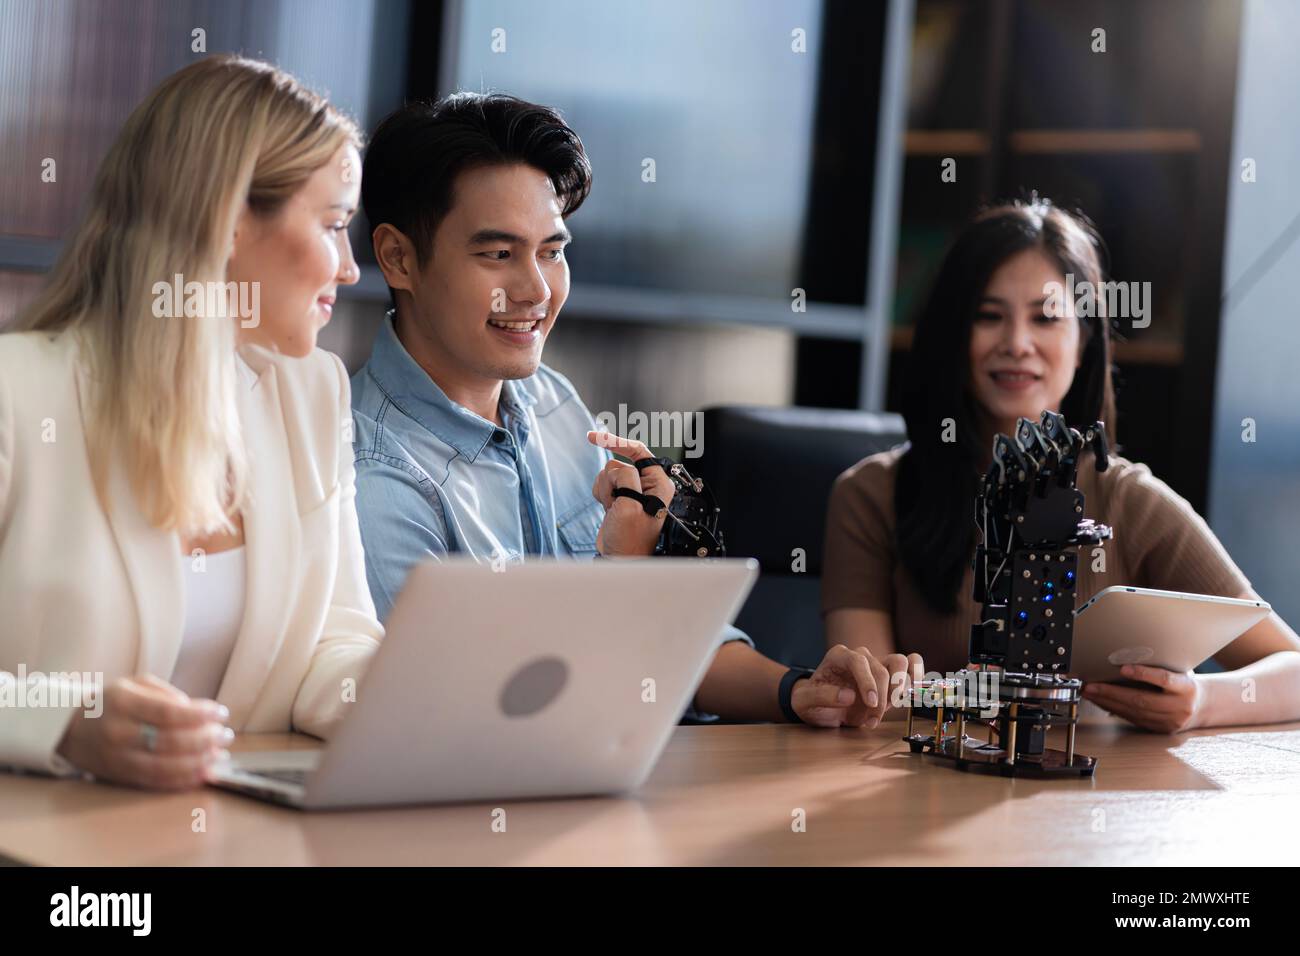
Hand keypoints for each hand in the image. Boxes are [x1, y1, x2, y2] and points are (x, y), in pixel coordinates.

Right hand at [57, 674, 233, 789]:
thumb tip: (197, 711)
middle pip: (170, 742)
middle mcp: (118, 733)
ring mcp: (118, 759)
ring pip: (165, 767)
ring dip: (199, 763)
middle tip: (225, 735)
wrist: (71, 729)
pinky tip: (204, 773)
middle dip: (205, 739)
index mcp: (123, 703)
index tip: (222, 713)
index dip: (200, 715)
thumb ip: (166, 694)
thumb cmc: (112, 702)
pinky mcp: (120, 777)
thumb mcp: (135, 685)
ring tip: (220, 755)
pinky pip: (156, 783)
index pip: (168, 712)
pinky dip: (184, 780)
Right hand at [586, 431, 675, 555]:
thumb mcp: (630, 505)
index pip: (638, 451)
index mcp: (659, 484)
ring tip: (612, 509)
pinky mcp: (620, 498)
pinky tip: (608, 510)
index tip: (595, 437)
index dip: (616, 442)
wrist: (619, 559)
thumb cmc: (630, 539)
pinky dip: (600, 495)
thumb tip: (617, 467)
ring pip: (608, 474)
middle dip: (610, 481)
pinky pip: (603, 484)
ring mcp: (632, 491)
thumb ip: (626, 478)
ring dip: (604, 490)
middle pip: (618, 464)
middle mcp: (647, 485)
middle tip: (615, 502)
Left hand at [791, 644, 924, 727]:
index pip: (859, 661)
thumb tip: (848, 696)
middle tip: (874, 718)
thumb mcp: (805, 702)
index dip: (868, 681)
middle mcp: (859, 656)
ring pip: (901, 661)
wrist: (819, 707)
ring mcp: (876, 664)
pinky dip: (916, 678)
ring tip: (892, 707)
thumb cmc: (810, 701)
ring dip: (901, 688)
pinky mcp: (889, 676)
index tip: (871, 702)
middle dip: (883, 696)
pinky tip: (910, 695)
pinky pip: (911, 665)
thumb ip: (822, 697)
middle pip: (882, 667)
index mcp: (838, 656)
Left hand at [1082, 663, 1202, 732]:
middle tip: (1092, 686)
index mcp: (1187, 687)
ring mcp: (1170, 721)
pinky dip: (1114, 710)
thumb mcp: (1179, 670)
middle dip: (1113, 693)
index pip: (1165, 679)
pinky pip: (1133, 719)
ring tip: (1091, 694)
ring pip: (1135, 713)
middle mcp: (1180, 707)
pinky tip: (1101, 702)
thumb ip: (1159, 665)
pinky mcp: (1160, 730)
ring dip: (1108, 703)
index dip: (1144, 674)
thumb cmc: (1184, 682)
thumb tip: (1124, 657)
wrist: (1201, 706)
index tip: (1123, 668)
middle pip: (1143, 700)